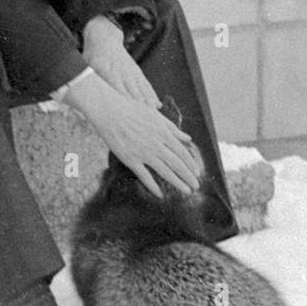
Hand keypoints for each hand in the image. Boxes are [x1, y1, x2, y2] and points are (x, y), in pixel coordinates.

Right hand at [63, 71, 201, 197]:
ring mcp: (144, 153)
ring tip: (186, 191)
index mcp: (164, 134)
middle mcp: (156, 145)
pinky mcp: (130, 159)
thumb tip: (188, 138)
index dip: (191, 164)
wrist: (109, 112)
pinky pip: (144, 176)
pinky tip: (160, 195)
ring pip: (165, 171)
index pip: (182, 153)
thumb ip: (173, 129)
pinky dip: (153, 186)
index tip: (197, 173)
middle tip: (196, 186)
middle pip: (177, 164)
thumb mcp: (156, 116)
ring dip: (178, 182)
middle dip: (188, 176)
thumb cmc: (132, 111)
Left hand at [82, 15, 159, 108]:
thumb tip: (79, 95)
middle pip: (132, 89)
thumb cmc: (92, 55)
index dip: (122, 97)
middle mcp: (121, 71)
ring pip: (142, 88)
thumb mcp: (85, 64)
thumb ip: (87, 79)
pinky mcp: (137, 72)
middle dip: (139, 103)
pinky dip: (152, 95)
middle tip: (146, 116)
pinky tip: (157, 105)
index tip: (128, 109)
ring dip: (149, 101)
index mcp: (106, 70)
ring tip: (155, 113)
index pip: (115, 86)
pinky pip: (146, 85)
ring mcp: (131, 72)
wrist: (104, 37)